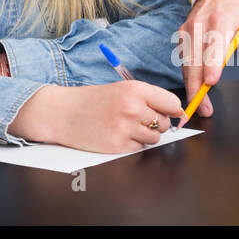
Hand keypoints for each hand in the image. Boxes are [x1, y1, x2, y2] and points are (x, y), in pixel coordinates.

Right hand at [10, 82, 184, 152]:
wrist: (62, 112)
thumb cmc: (92, 100)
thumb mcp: (120, 90)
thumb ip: (147, 99)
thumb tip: (177, 113)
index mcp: (135, 89)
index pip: (171, 103)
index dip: (170, 110)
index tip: (166, 112)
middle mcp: (133, 108)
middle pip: (165, 124)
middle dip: (155, 124)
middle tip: (135, 119)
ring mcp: (126, 128)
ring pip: (154, 139)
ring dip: (144, 136)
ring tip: (124, 126)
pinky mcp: (118, 146)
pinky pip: (139, 149)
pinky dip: (131, 144)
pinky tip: (116, 134)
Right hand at [176, 0, 238, 120]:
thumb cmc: (238, 12)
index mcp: (220, 22)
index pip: (214, 47)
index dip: (211, 66)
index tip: (210, 83)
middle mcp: (200, 26)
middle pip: (194, 60)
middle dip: (196, 87)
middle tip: (202, 108)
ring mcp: (188, 30)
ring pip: (186, 63)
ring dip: (190, 85)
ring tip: (197, 105)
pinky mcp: (181, 34)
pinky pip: (183, 59)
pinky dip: (187, 74)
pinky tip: (193, 87)